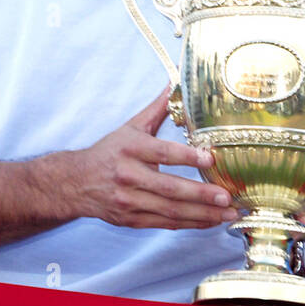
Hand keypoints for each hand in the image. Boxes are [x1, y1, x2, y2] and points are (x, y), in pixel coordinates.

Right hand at [75, 86, 241, 229]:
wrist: (75, 183)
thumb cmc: (110, 152)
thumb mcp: (132, 127)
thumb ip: (158, 108)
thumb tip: (177, 81)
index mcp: (130, 149)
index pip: (162, 153)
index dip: (187, 156)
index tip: (211, 159)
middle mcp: (128, 176)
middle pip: (168, 188)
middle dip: (200, 194)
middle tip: (227, 197)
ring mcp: (129, 201)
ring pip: (170, 210)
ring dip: (202, 214)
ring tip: (228, 213)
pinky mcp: (132, 219)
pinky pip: (166, 224)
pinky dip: (191, 224)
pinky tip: (211, 221)